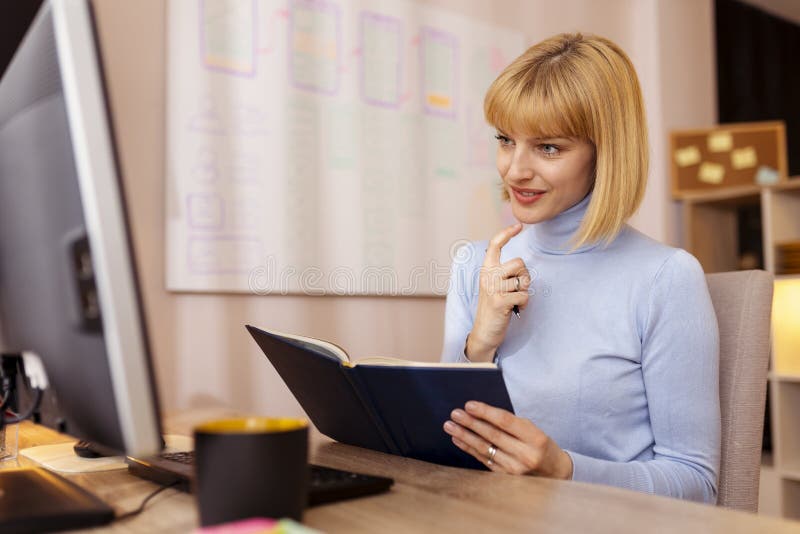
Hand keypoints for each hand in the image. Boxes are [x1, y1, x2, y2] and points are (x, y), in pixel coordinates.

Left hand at [443, 401, 572, 478]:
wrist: (554, 472)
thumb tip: (480, 412)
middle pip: (492, 435)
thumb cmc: (540, 445)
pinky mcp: (505, 477)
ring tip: (450, 426)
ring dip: (464, 436)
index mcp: (535, 438)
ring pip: (484, 448)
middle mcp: (525, 454)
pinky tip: (458, 439)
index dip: (486, 412)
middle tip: (455, 413)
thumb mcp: (532, 430)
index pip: (505, 422)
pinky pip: (483, 459)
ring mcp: (515, 468)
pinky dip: (469, 448)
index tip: (469, 405)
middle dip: (470, 423)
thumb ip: (510, 423)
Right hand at [466, 223, 530, 361]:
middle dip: (525, 276)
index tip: (518, 226)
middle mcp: (487, 276)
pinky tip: (516, 309)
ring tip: (515, 300)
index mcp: (486, 270)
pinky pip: (524, 295)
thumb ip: (504, 273)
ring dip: (525, 292)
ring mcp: (493, 289)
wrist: (484, 332)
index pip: (494, 245)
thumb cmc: (494, 306)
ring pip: (523, 280)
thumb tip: (521, 265)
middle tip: (518, 288)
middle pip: (519, 262)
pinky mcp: (500, 302)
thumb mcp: (494, 285)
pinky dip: (524, 303)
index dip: (507, 233)